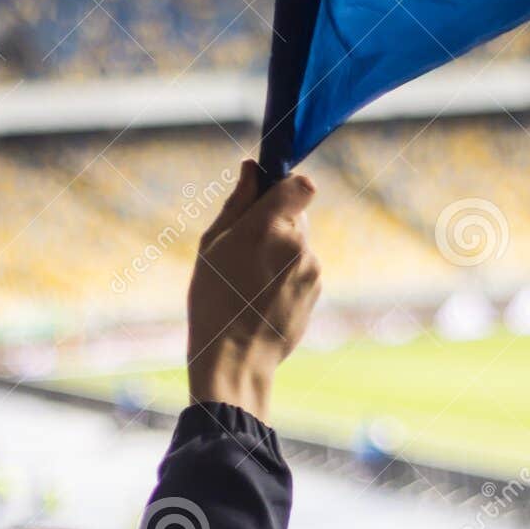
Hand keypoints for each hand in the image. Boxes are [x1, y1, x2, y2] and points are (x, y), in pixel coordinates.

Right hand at [187, 161, 321, 422]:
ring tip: (249, 281)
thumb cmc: (213, 301)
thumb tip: (251, 170)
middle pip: (296, 215)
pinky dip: (286, 276)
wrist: (235, 359)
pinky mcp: (316, 291)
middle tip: (243, 249)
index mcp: (270, 225)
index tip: (267, 196)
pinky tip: (261, 297)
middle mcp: (298, 244)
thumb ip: (237, 203)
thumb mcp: (212, 246)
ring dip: (279, 252)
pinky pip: (302, 270)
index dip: (285, 186)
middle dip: (275, 223)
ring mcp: (312, 269)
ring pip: (299, 244)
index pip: (299, 184)